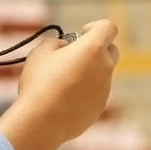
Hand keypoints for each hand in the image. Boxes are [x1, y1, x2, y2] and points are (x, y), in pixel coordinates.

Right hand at [16, 19, 119, 142]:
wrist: (41, 122)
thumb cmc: (39, 83)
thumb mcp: (41, 52)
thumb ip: (56, 42)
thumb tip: (65, 47)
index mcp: (93, 48)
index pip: (108, 27)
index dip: (95, 27)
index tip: (81, 34)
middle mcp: (104, 67)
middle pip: (110, 51)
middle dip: (96, 49)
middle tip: (73, 55)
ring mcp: (104, 89)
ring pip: (101, 74)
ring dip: (87, 72)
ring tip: (61, 81)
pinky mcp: (99, 107)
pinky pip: (95, 93)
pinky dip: (84, 92)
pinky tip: (62, 99)